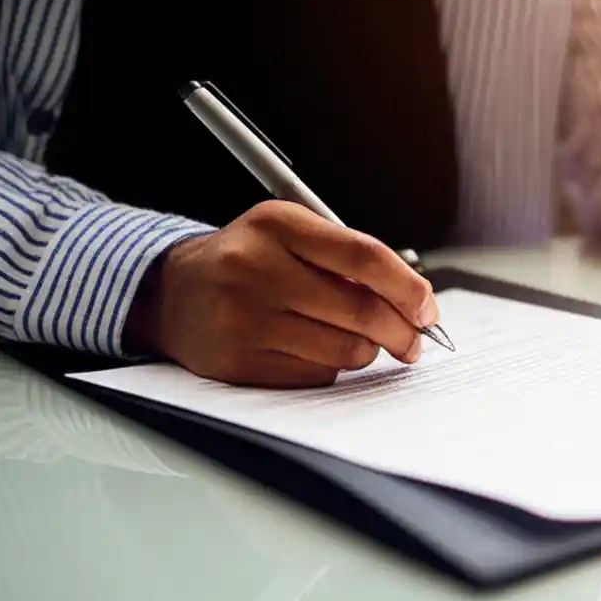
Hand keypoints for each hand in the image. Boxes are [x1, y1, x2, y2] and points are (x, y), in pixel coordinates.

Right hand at [124, 201, 438, 387]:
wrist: (172, 293)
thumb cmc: (249, 263)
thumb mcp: (292, 236)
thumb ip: (350, 259)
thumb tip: (417, 303)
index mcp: (278, 225)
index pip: (365, 256)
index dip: (408, 288)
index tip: (427, 308)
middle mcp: (256, 267)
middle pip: (362, 310)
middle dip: (402, 332)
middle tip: (413, 340)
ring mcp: (244, 317)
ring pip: (345, 350)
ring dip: (366, 351)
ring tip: (355, 340)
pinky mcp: (238, 361)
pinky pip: (317, 376)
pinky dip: (330, 369)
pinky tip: (312, 351)